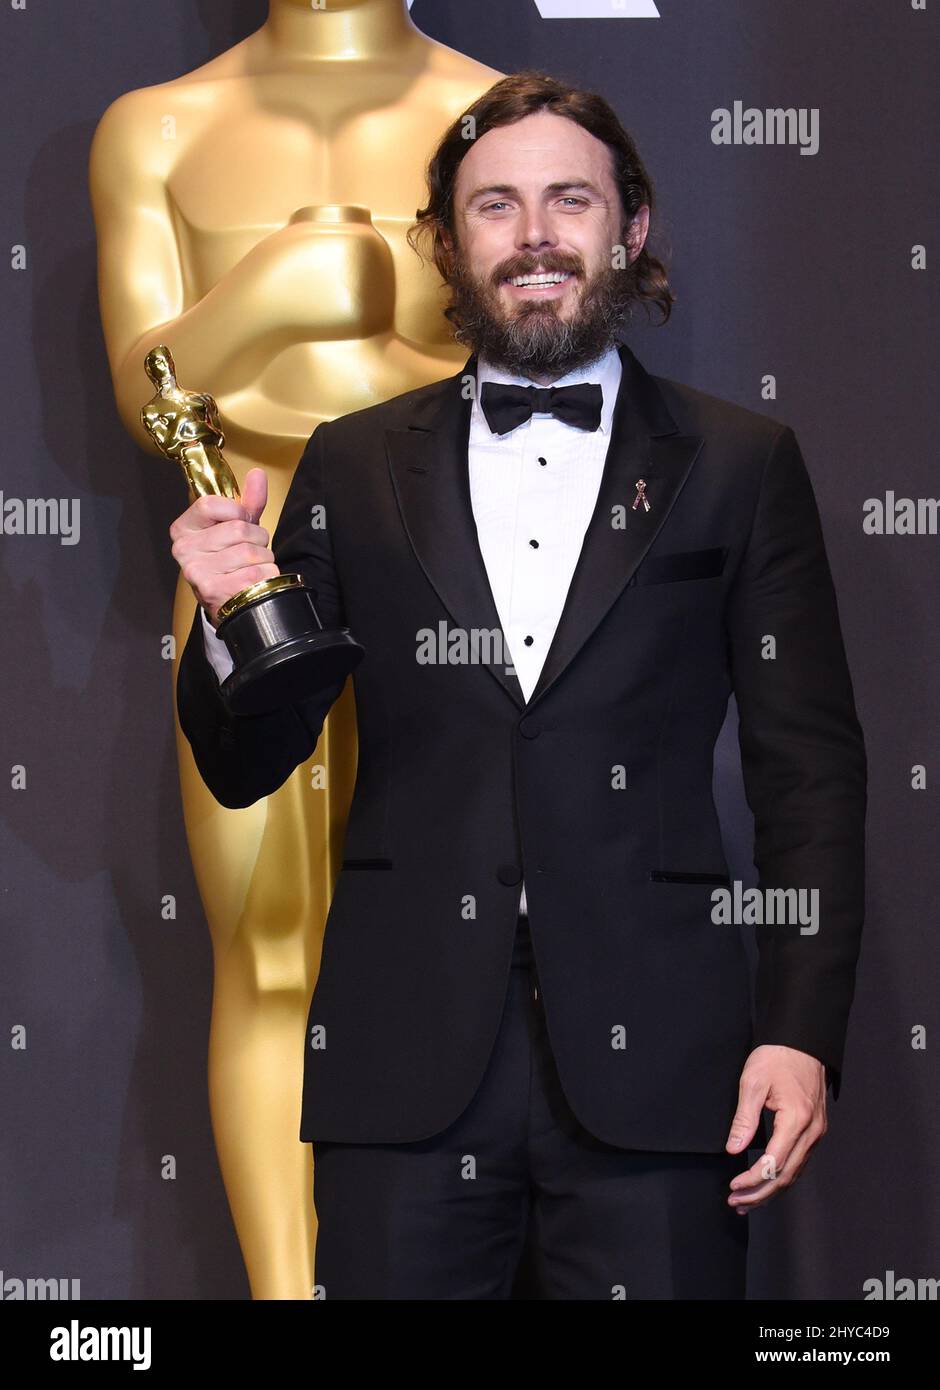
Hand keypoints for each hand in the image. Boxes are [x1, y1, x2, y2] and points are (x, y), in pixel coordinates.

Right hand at [169, 467, 278, 625]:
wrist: (227, 601)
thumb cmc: (229, 559)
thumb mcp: (235, 527)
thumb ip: (248, 502)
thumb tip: (257, 473)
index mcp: (183, 528)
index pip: (210, 504)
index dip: (236, 511)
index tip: (240, 521)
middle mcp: (183, 549)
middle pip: (238, 529)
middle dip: (258, 539)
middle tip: (251, 549)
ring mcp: (196, 571)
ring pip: (251, 552)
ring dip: (264, 559)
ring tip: (253, 566)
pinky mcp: (213, 591)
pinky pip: (256, 574)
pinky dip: (266, 576)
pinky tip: (255, 581)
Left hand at [724, 1044, 827, 1212]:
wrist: (802, 1042)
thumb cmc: (776, 1057)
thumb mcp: (752, 1083)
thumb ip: (744, 1119)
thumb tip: (733, 1149)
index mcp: (797, 1119)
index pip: (774, 1163)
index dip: (753, 1180)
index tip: (734, 1188)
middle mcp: (812, 1131)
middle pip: (786, 1175)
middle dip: (760, 1193)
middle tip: (736, 1203)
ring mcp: (816, 1133)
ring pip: (794, 1172)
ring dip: (770, 1190)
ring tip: (747, 1201)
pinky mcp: (814, 1131)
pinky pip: (799, 1162)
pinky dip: (781, 1177)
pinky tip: (765, 1183)